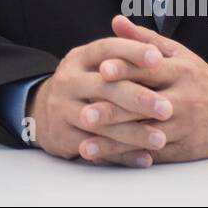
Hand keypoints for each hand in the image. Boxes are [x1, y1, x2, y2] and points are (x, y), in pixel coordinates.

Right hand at [26, 33, 172, 166]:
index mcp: (80, 58)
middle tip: (166, 108)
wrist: (41, 112)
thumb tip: (157, 49)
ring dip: (133, 132)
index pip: (106, 49)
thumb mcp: (93, 64)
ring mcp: (63, 108)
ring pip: (100, 122)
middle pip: (104, 87)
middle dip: (138, 98)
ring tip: (160, 139)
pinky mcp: (62, 136)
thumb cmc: (82, 85)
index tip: (158, 59)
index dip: (132, 52)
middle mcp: (69, 80)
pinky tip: (144, 158)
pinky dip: (122, 155)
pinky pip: (96, 148)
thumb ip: (123, 55)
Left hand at [96, 16, 207, 163]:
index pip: (149, 69)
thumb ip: (144, 39)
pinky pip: (151, 153)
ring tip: (86, 145)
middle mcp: (182, 100)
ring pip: (145, 135)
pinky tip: (105, 158)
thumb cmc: (198, 79)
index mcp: (180, 72)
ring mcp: (182, 127)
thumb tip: (116, 21)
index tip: (101, 70)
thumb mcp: (178, 54)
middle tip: (84, 114)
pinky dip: (127, 157)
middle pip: (144, 106)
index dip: (125, 69)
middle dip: (113, 112)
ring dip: (114, 142)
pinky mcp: (182, 149)